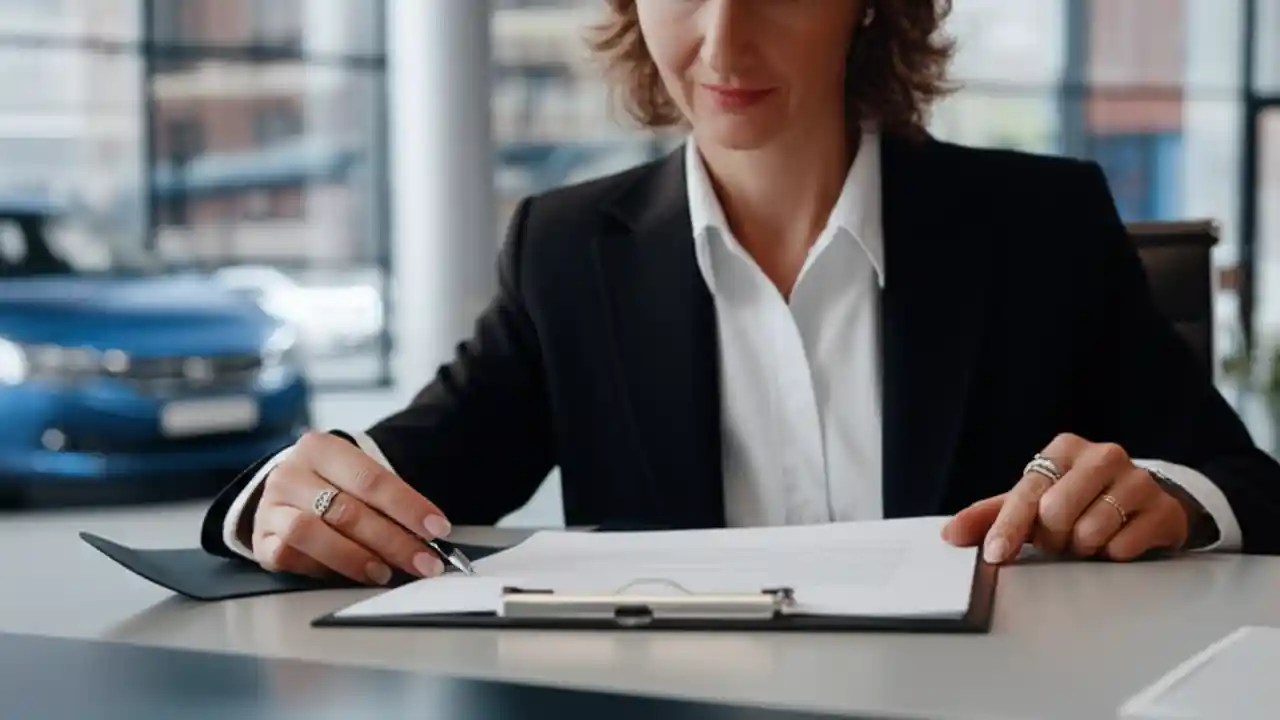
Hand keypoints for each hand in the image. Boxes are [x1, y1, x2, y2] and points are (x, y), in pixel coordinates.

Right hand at [251, 431, 452, 583]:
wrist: (286, 488)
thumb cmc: (333, 484)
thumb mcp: (358, 478)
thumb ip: (388, 503)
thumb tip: (430, 538)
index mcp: (321, 448)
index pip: (371, 479)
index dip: (408, 507)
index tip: (437, 529)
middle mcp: (291, 473)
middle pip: (347, 510)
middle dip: (393, 541)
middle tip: (424, 562)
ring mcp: (271, 506)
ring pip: (311, 532)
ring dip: (354, 557)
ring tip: (384, 572)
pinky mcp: (260, 540)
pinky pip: (289, 556)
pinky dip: (321, 568)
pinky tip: (347, 575)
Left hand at [943, 433, 1190, 562]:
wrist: (1144, 505)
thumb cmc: (1078, 502)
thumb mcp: (1033, 503)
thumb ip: (989, 516)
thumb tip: (949, 533)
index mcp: (1064, 449)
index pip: (1028, 492)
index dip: (1008, 527)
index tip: (996, 553)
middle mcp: (1102, 455)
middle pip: (1057, 513)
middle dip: (1053, 537)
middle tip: (1061, 537)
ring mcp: (1138, 479)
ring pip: (1091, 532)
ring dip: (1082, 547)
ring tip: (1088, 538)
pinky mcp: (1163, 509)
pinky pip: (1124, 547)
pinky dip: (1112, 554)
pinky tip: (1116, 542)